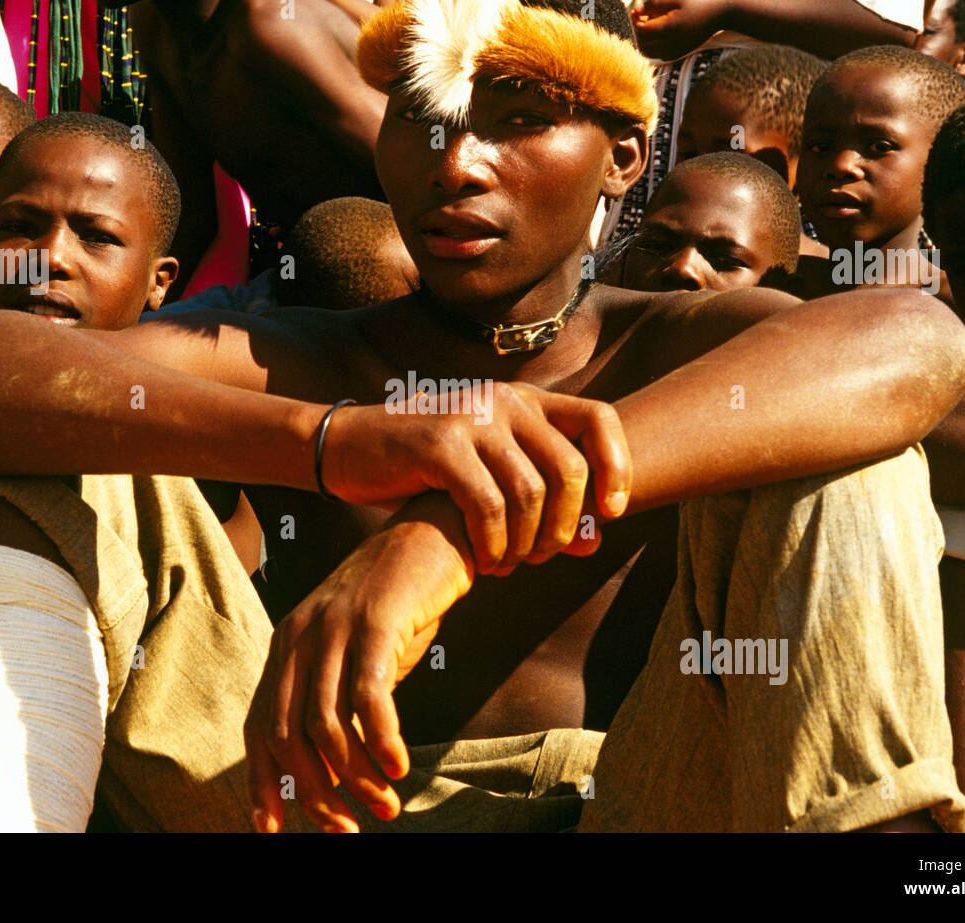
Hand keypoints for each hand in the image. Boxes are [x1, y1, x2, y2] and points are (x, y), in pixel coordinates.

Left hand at [244, 496, 473, 832]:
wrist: (436, 534)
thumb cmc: (400, 603)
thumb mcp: (357, 652)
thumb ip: (338, 698)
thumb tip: (334, 772)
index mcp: (288, 645)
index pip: (259, 726)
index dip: (262, 783)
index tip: (273, 830)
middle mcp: (301, 635)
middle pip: (286, 734)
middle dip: (314, 793)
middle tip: (347, 828)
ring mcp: (336, 626)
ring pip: (327, 723)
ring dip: (356, 777)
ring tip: (386, 806)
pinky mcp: (376, 620)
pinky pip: (368, 695)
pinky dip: (381, 740)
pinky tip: (398, 766)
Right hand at [320, 383, 630, 574]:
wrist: (346, 446)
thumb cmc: (423, 469)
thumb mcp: (489, 478)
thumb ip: (543, 507)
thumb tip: (596, 544)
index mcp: (524, 400)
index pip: (599, 418)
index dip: (617, 467)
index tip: (613, 513)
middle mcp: (504, 401)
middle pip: (570, 468)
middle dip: (565, 526)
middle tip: (542, 557)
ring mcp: (471, 419)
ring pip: (531, 494)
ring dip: (526, 543)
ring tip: (508, 564)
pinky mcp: (439, 444)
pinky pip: (488, 506)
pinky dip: (493, 543)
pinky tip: (484, 560)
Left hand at [632, 0, 728, 59]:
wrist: (723, 13)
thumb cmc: (700, 0)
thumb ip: (653, 3)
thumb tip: (634, 10)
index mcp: (670, 27)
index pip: (641, 30)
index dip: (635, 20)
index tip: (637, 11)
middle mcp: (672, 43)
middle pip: (642, 44)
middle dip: (637, 31)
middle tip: (640, 18)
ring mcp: (677, 51)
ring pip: (649, 53)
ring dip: (644, 41)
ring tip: (648, 25)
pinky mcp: (681, 53)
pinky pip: (659, 55)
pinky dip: (654, 47)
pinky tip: (658, 33)